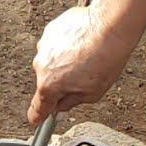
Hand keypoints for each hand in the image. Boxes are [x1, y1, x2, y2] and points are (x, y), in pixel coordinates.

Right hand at [27, 2, 140, 124]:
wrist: (110, 26)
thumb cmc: (105, 59)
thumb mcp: (92, 93)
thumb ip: (71, 103)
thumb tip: (62, 108)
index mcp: (49, 86)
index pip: (38, 108)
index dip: (38, 116)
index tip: (36, 120)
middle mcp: (41, 66)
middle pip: (47, 82)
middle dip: (60, 83)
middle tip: (81, 78)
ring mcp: (44, 45)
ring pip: (51, 62)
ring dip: (63, 63)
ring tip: (85, 57)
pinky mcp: (51, 30)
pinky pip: (55, 44)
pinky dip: (65, 46)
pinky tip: (82, 44)